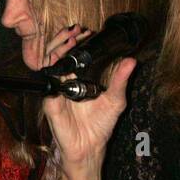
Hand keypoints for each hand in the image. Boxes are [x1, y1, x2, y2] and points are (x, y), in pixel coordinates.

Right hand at [40, 26, 137, 170]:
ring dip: (56, 51)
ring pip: (48, 66)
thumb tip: (132, 61)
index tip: (84, 31)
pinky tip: (60, 69)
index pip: (70, 54)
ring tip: (69, 42)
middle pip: (55, 55)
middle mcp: (63, 83)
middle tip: (74, 33)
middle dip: (62, 40)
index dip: (73, 41)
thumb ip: (120, 80)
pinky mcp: (51, 105)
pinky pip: (48, 88)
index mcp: (76, 79)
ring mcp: (55, 93)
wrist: (91, 148)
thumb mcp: (116, 100)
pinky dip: (52, 76)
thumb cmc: (100, 125)